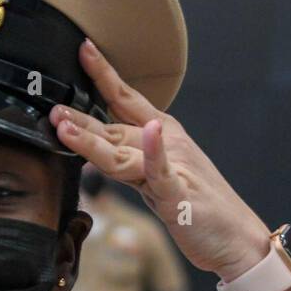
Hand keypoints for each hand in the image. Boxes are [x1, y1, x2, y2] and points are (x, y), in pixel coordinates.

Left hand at [50, 39, 270, 280]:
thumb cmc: (201, 210)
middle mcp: (169, 146)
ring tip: (65, 127)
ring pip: (125, 151)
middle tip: (52, 108)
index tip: (83, 50)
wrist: (238, 240)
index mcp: (165, 138)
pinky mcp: (179, 196)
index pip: (127, 101)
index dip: (104, 76)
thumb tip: (96, 154)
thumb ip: (133, 164)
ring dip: (94, 138)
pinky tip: (150, 132)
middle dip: (81, 118)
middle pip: (115, 128)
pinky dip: (156, 152)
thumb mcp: (161, 182)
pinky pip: (164, 171)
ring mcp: (175, 169)